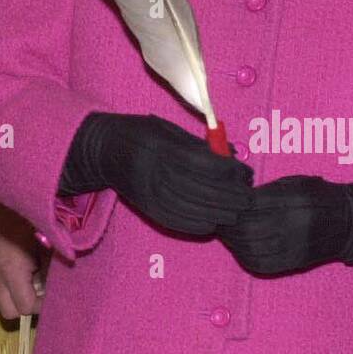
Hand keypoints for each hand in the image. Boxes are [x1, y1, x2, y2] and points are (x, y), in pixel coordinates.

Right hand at [0, 199, 43, 320]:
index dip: (41, 305)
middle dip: (27, 305)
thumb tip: (57, 289)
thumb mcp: (48, 243)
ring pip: (2, 298)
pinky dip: (12, 281)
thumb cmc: (32, 214)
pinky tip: (24, 263)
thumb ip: (52, 269)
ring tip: (34, 274)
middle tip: (42, 290)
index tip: (53, 294)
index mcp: (10, 267)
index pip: (24, 306)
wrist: (8, 188)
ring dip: (19, 293)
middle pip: (9, 311)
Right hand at [60, 111, 253, 235]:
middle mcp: (156, 174)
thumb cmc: (140, 133)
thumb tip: (232, 153)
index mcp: (162, 148)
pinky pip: (181, 224)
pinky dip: (203, 224)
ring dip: (222, 213)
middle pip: (204, 192)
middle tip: (248, 194)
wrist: (104, 151)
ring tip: (237, 208)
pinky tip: (215, 220)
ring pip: (196, 212)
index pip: (205, 166)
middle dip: (232, 196)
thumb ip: (199, 144)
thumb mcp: (168, 128)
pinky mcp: (149, 211)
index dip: (230, 172)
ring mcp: (151, 195)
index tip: (245, 172)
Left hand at [217, 176, 352, 276]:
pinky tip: (241, 248)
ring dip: (234, 243)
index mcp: (294, 200)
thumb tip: (237, 199)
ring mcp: (294, 247)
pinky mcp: (295, 263)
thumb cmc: (320, 196)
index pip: (251, 205)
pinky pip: (262, 265)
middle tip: (221, 221)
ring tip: (228, 234)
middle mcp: (294, 225)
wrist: (350, 223)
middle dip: (229, 226)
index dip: (233, 206)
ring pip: (251, 250)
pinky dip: (246, 258)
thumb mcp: (296, 183)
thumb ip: (267, 190)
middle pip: (247, 230)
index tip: (225, 203)